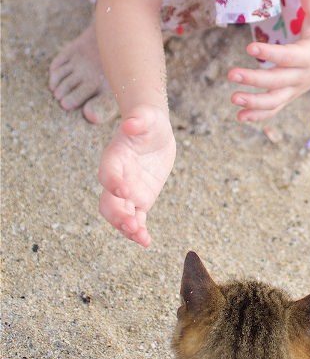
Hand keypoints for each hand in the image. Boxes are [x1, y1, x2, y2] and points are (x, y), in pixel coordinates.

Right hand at [97, 105, 176, 247]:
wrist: (153, 132)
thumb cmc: (147, 122)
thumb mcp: (146, 117)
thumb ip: (138, 120)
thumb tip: (130, 123)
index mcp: (114, 158)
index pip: (107, 173)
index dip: (112, 182)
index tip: (123, 190)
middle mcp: (116, 178)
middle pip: (108, 202)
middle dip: (117, 214)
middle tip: (131, 223)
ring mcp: (127, 192)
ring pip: (120, 215)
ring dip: (127, 227)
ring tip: (140, 236)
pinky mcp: (140, 200)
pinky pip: (137, 219)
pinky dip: (139, 231)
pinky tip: (146, 241)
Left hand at [227, 0, 309, 122]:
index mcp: (309, 55)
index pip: (288, 56)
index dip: (270, 53)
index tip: (249, 47)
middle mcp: (302, 76)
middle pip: (277, 81)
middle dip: (254, 80)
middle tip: (230, 74)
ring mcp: (296, 89)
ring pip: (276, 100)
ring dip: (254, 103)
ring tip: (233, 97)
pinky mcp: (290, 95)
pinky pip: (275, 108)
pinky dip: (259, 115)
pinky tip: (240, 116)